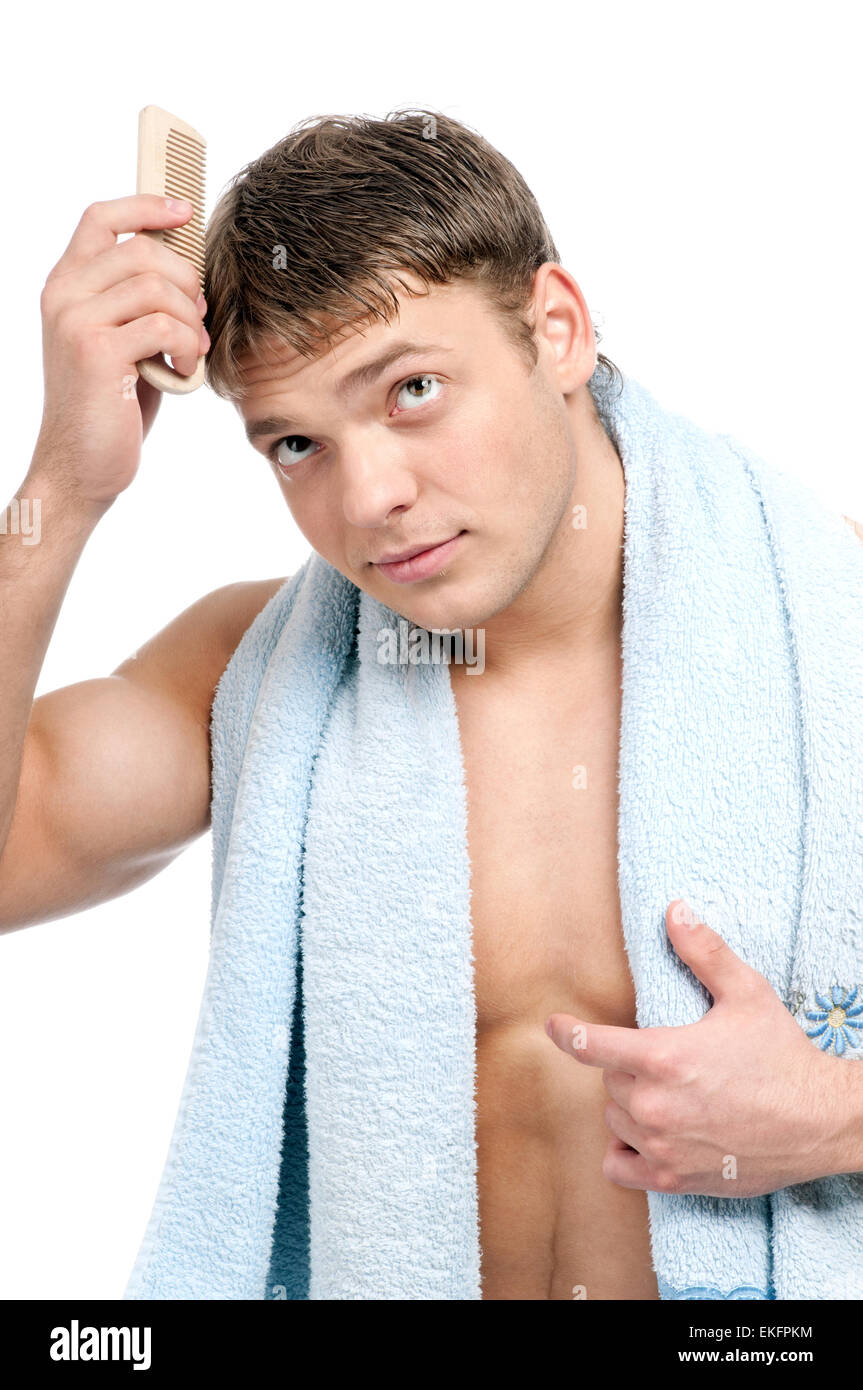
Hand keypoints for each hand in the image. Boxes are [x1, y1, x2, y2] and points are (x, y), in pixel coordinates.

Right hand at [33, 194, 208, 506]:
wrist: (80, 466)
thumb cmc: (109, 407)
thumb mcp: (121, 342)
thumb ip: (138, 304)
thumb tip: (188, 270)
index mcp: (66, 287)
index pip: (101, 219)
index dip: (146, 207)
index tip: (184, 212)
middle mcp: (63, 296)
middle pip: (144, 251)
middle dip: (187, 283)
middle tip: (196, 319)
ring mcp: (76, 321)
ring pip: (157, 286)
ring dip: (190, 320)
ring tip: (190, 351)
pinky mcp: (97, 352)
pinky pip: (164, 326)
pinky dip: (188, 347)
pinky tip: (182, 370)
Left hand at [545, 900, 858, 1196]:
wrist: (819, 1122)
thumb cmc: (782, 1056)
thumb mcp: (746, 993)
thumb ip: (704, 952)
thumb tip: (675, 910)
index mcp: (664, 1058)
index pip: (590, 1045)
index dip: (565, 1032)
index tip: (552, 1024)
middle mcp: (654, 1105)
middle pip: (608, 1080)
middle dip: (628, 1066)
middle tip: (667, 1059)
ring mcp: (662, 1146)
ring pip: (614, 1119)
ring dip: (629, 1105)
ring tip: (668, 1094)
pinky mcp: (673, 1179)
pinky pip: (618, 1167)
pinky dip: (624, 1152)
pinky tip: (646, 1136)